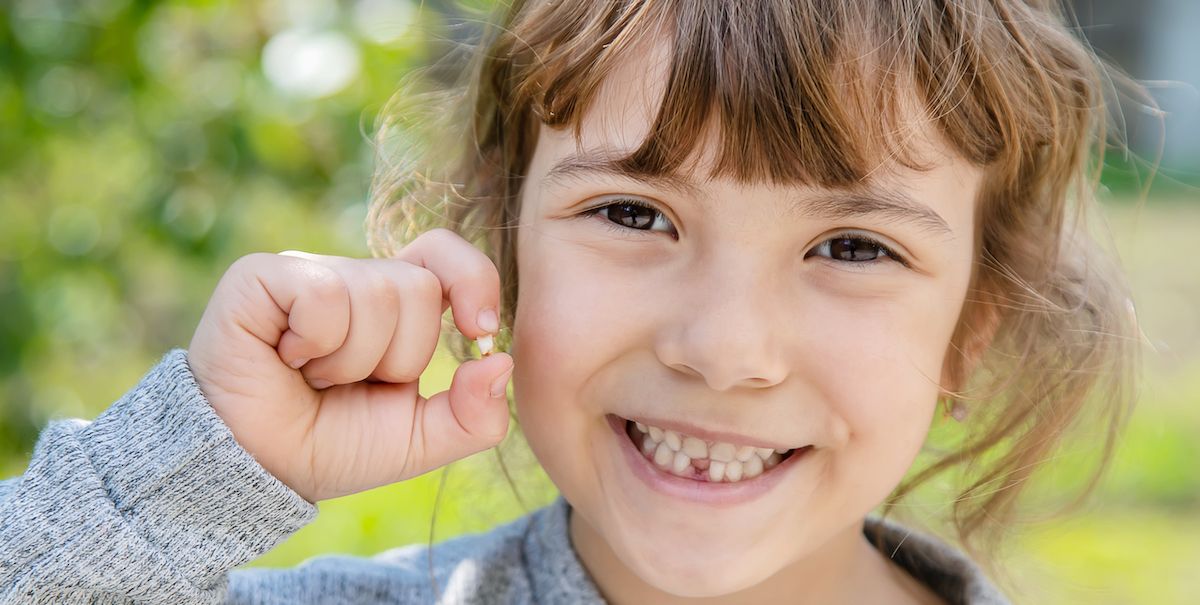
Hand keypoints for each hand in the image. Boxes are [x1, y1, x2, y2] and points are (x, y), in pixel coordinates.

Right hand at [187, 228, 511, 502]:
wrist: (257, 469)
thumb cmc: (331, 446)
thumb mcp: (420, 441)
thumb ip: (475, 415)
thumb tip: (501, 362)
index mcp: (394, 306)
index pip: (446, 256)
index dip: (473, 281)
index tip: (479, 331)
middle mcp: (353, 279)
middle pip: (419, 287)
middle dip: (398, 357)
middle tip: (350, 382)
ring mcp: (307, 272)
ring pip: (377, 294)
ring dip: (351, 360)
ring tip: (313, 376)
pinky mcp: (261, 277)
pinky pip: (324, 295)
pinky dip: (314, 343)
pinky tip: (286, 358)